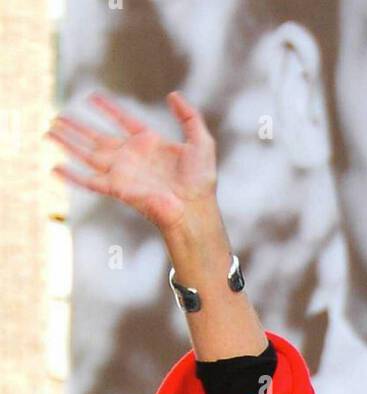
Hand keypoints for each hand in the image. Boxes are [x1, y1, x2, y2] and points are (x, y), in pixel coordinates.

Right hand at [45, 90, 217, 234]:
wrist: (195, 208)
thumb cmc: (201, 181)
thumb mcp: (202, 141)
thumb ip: (189, 116)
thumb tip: (173, 95)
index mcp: (149, 144)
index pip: (123, 121)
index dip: (108, 108)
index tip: (92, 96)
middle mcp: (132, 157)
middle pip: (97, 138)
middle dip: (77, 127)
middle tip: (57, 116)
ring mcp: (122, 172)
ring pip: (87, 154)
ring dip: (68, 142)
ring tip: (49, 130)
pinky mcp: (117, 188)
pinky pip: (89, 181)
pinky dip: (71, 175)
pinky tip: (54, 167)